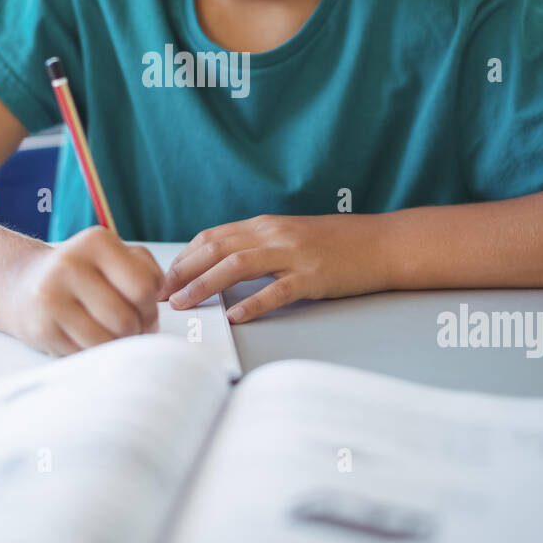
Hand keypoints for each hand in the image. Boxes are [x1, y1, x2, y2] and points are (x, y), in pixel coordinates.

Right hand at [5, 226, 164, 354]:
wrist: (22, 285)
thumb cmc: (82, 273)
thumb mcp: (113, 256)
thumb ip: (146, 270)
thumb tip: (159, 305)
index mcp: (96, 241)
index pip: (144, 288)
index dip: (152, 309)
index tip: (145, 313)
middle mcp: (70, 264)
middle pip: (126, 319)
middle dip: (137, 331)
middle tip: (131, 330)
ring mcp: (51, 297)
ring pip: (107, 341)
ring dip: (117, 346)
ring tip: (112, 335)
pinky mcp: (41, 328)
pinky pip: (85, 354)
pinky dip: (94, 352)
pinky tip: (87, 338)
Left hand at [158, 214, 391, 323]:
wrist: (382, 243)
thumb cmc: (336, 245)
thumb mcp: (290, 237)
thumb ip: (258, 248)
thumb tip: (220, 268)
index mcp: (265, 226)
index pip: (211, 237)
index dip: (183, 258)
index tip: (164, 278)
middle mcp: (273, 235)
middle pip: (216, 248)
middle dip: (182, 272)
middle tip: (160, 294)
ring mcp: (293, 254)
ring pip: (237, 265)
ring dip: (204, 285)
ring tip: (184, 303)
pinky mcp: (313, 277)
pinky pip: (276, 290)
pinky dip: (252, 304)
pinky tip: (235, 316)